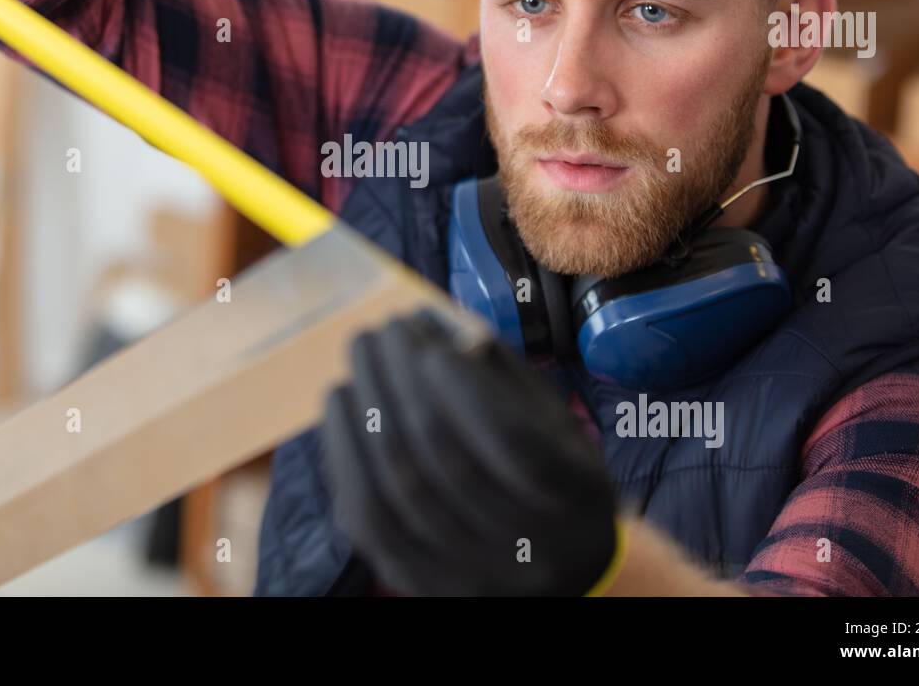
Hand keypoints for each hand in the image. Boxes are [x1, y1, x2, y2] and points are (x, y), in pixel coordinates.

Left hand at [321, 308, 619, 595]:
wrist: (561, 569)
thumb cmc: (554, 475)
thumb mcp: (556, 423)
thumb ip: (505, 378)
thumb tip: (442, 330)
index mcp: (576, 497)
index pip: (517, 447)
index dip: (468, 393)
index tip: (432, 345)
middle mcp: (530, 552)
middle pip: (447, 464)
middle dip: (406, 384)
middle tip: (384, 331)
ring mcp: (473, 579)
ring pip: (401, 494)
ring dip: (369, 411)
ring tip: (361, 356)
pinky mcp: (424, 587)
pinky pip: (370, 523)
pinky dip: (347, 455)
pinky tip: (341, 402)